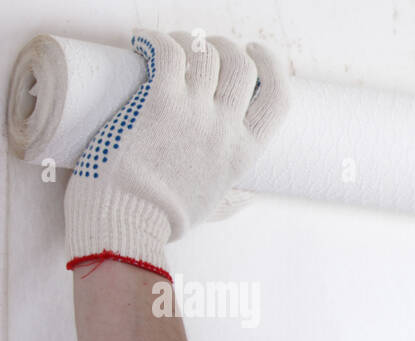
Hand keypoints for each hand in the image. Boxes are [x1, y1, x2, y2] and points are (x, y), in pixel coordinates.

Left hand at [64, 28, 289, 280]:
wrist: (128, 221)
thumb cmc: (168, 218)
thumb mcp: (215, 209)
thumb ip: (235, 200)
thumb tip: (250, 197)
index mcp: (245, 152)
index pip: (280, 97)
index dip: (272, 65)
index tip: (255, 53)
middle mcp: (225, 128)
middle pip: (242, 64)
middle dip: (226, 46)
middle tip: (206, 47)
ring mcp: (193, 113)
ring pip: (206, 52)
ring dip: (190, 40)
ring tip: (173, 46)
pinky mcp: (157, 102)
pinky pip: (168, 52)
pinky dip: (156, 39)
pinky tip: (142, 43)